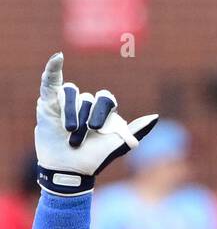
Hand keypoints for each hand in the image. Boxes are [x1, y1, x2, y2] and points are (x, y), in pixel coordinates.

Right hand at [35, 51, 158, 195]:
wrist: (68, 170)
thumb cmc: (94, 159)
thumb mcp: (118, 145)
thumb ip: (137, 131)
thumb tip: (155, 116)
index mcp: (104, 111)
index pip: (106, 99)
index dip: (102, 113)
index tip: (98, 131)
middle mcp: (86, 103)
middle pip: (89, 97)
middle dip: (85, 118)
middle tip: (83, 136)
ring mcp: (67, 101)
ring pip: (71, 93)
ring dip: (71, 113)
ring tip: (69, 131)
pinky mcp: (49, 101)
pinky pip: (51, 80)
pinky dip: (52, 68)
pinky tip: (58, 58)